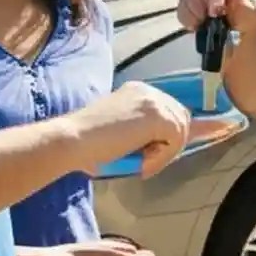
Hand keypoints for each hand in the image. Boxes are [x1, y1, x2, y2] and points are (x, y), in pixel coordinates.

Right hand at [66, 81, 190, 177]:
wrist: (73, 140)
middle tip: (147, 161)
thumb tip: (180, 142)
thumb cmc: (89, 145)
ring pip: (181, 130)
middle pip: (181, 117)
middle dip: (171, 142)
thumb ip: (146, 134)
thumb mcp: (124, 134)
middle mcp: (148, 91)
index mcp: (138, 92)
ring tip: (141, 163)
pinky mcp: (157, 115)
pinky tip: (142, 164)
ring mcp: (153, 101)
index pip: (169, 110)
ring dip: (165, 153)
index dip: (168, 134)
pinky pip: (176, 140)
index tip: (159, 152)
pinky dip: (162, 157)